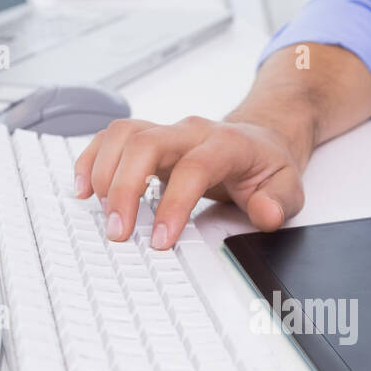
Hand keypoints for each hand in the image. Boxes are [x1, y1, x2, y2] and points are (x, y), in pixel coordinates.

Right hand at [72, 116, 304, 248]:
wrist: (259, 139)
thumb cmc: (267, 166)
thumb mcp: (288, 187)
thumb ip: (279, 203)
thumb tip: (266, 214)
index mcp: (226, 144)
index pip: (194, 168)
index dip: (174, 204)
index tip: (160, 239)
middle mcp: (191, 132)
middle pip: (146, 144)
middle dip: (124, 187)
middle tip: (118, 230)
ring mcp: (166, 131)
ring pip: (123, 135)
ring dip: (103, 173)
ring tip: (100, 212)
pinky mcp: (148, 138)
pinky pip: (111, 138)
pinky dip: (91, 160)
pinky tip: (83, 188)